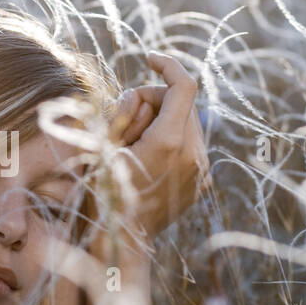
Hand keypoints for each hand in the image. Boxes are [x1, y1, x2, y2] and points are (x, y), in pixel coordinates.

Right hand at [109, 53, 208, 242]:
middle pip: (182, 102)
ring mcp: (202, 170)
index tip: (149, 59)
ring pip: (187, 122)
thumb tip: (136, 95)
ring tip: (133, 145)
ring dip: (161, 120)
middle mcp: (194, 154)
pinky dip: (170, 140)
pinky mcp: (202, 182)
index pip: (183, 86)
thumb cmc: (104, 196)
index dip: (167, 65)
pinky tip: (147, 160)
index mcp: (169, 142)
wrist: (122, 244)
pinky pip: (190, 146)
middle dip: (154, 100)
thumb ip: (123, 113)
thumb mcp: (103, 148)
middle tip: (124, 119)